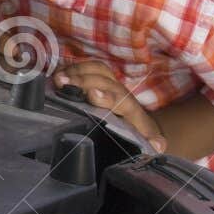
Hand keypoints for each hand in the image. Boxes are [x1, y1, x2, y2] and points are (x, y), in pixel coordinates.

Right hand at [53, 59, 167, 151]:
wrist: (141, 122)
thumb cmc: (139, 134)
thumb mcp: (147, 141)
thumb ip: (152, 143)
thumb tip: (157, 146)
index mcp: (130, 108)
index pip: (120, 99)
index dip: (106, 96)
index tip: (90, 95)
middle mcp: (120, 91)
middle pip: (103, 80)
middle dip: (82, 80)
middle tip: (62, 84)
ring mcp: (109, 83)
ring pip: (96, 69)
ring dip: (76, 71)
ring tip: (56, 78)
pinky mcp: (98, 79)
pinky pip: (86, 67)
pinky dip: (70, 68)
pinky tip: (56, 74)